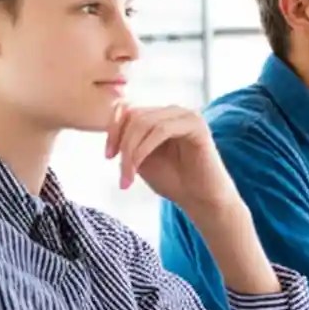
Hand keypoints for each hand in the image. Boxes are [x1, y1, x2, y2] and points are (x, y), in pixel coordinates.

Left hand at [104, 102, 239, 212]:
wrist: (201, 200)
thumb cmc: (173, 181)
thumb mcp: (140, 158)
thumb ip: (127, 141)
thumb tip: (107, 128)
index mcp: (160, 116)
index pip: (127, 108)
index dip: (113, 130)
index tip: (108, 156)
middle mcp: (172, 111)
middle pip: (134, 115)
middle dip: (122, 145)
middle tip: (122, 175)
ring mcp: (185, 115)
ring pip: (144, 122)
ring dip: (131, 152)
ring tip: (128, 177)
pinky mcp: (196, 125)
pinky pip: (161, 129)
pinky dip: (144, 149)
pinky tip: (138, 168)